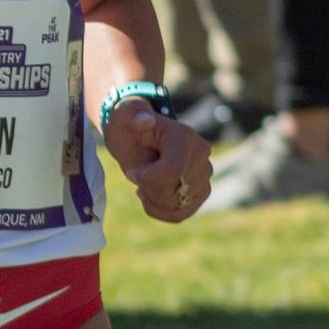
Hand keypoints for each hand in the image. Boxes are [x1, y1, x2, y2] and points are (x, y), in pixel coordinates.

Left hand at [104, 100, 212, 222]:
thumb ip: (132, 113)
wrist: (135, 136)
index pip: (173, 170)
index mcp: (186, 137)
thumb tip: (146, 120)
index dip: (147, 177)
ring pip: (176, 205)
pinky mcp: (201, 192)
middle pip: (173, 191)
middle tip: (138, 172)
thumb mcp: (123, 115)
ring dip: (151, 199)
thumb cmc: (127, 124)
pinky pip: (180, 215)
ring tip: (144, 181)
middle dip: (147, 187)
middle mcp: (202, 156)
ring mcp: (205, 175)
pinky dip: (159, 211)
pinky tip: (149, 195)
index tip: (132, 171)